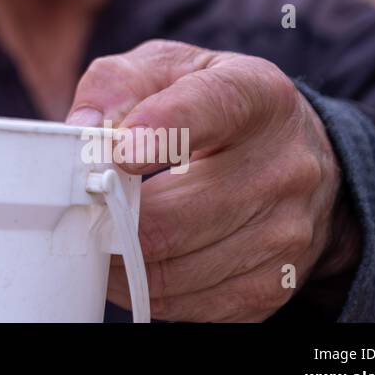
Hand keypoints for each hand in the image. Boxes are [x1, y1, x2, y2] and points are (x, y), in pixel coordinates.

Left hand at [65, 40, 361, 321]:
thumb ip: (118, 85)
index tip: (119, 153)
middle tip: (78, 212)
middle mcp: (284, 165)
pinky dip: (149, 292)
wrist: (295, 155)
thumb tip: (81, 133)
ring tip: (99, 237)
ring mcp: (286, 231)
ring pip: (179, 268)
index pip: (212, 109)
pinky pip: (194, 306)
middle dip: (115, 218)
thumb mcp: (169, 69)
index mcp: (256, 94)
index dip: (162, 132)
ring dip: (123, 261)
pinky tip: (132, 266)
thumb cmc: (211, 106)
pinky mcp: (276, 284)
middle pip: (181, 213)